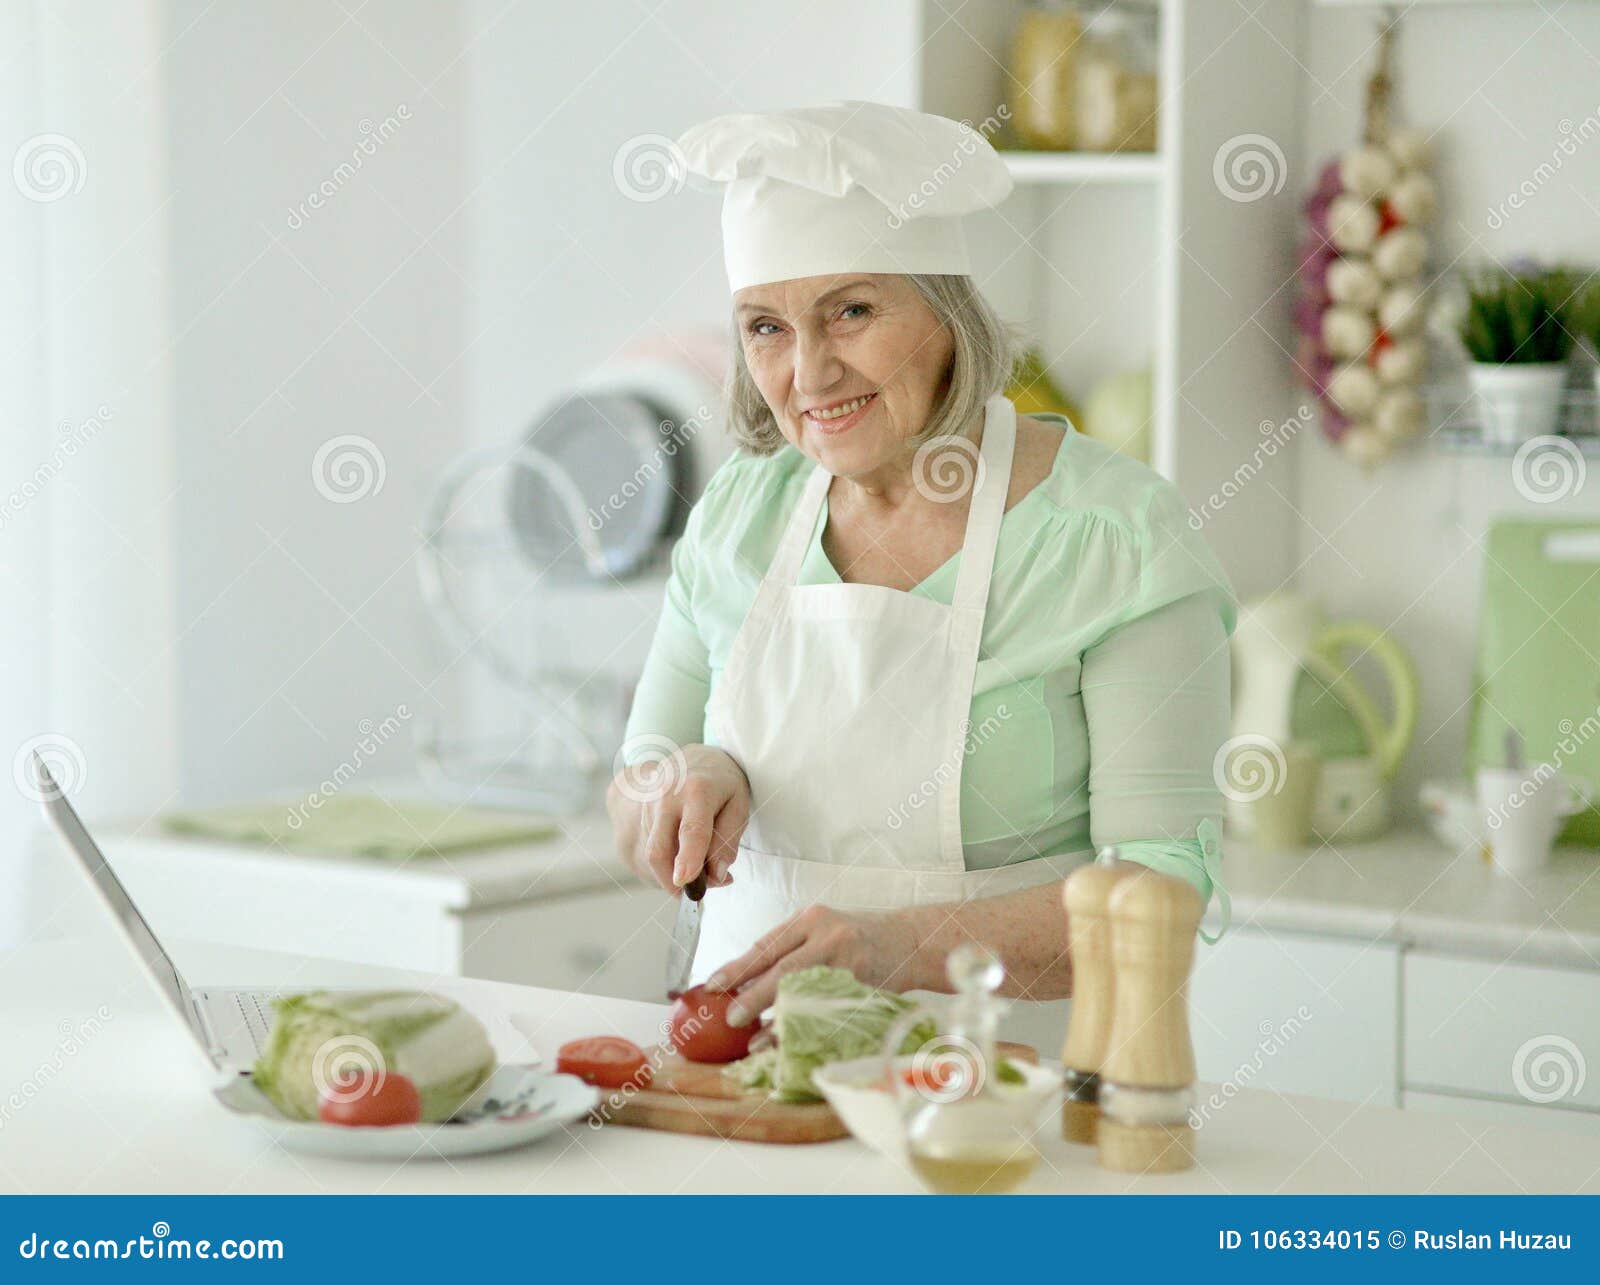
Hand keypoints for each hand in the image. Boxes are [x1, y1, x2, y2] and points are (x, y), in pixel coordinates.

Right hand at [606, 743, 750, 893]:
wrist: (691, 757)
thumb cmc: (720, 783)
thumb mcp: (738, 803)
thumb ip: (729, 840)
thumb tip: (717, 875)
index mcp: (697, 790)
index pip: (692, 830)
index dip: (689, 858)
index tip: (685, 881)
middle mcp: (665, 797)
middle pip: (659, 849)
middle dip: (672, 881)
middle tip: (693, 894)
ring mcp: (647, 807)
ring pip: (652, 855)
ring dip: (672, 872)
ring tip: (697, 865)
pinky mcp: (637, 817)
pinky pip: (646, 851)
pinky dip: (665, 863)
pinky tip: (681, 853)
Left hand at [706, 905, 925, 1026]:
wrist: (908, 940)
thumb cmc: (857, 937)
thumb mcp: (822, 929)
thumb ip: (790, 949)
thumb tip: (745, 982)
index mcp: (811, 919)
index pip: (767, 945)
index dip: (738, 967)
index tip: (712, 984)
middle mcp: (827, 935)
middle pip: (782, 968)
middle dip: (752, 994)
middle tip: (730, 1014)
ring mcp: (847, 961)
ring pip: (803, 990)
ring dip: (774, 1017)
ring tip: (751, 1038)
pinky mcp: (862, 984)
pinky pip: (826, 1009)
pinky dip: (804, 1026)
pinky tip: (787, 1041)